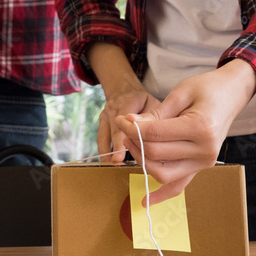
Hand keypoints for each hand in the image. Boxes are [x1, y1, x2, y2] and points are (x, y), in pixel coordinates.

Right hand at [86, 43, 160, 162]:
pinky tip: (107, 162)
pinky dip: (104, 150)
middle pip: (113, 130)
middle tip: (117, 162)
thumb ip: (153, 116)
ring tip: (111, 166)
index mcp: (127, 101)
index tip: (125, 150)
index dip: (125, 135)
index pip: (125, 118)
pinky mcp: (101, 122)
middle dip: (115, 147)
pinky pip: (100, 138)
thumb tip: (154, 131)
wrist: (123, 89)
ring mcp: (105, 115)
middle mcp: (113, 108)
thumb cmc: (143, 101)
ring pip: (104, 135)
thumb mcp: (152, 103)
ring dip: (107, 151)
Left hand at [117, 59, 255, 203]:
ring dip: (141, 161)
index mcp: (200, 128)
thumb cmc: (207, 88)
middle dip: (134, 141)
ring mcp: (204, 163)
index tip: (121, 119)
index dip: (132, 128)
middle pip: (156, 154)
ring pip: (162, 173)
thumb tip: (130, 124)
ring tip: (131, 143)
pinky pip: (179, 186)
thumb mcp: (180, 93)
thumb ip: (156, 113)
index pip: (155, 134)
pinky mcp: (201, 168)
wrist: (232, 94)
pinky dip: (162, 195)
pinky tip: (145, 201)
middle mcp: (204, 151)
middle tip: (123, 125)